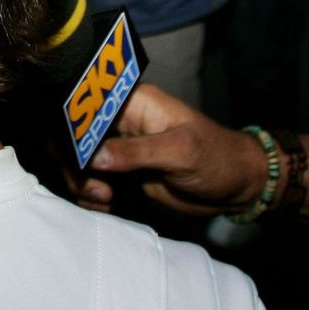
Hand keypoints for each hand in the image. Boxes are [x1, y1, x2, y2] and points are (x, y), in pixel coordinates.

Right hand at [78, 85, 263, 215]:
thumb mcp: (181, 151)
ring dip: (82, 183)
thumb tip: (93, 157)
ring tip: (105, 200)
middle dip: (76, 165)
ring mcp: (119, 149)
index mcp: (133, 103)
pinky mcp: (121, 173)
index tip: (79, 161)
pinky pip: (91, 181)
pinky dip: (90, 197)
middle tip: (97, 189)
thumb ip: (137, 152)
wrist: (235, 186)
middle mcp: (121, 122)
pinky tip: (105, 206)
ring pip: (79, 161)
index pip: (87, 107)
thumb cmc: (216, 157)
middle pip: (74, 136)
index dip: (73, 130)